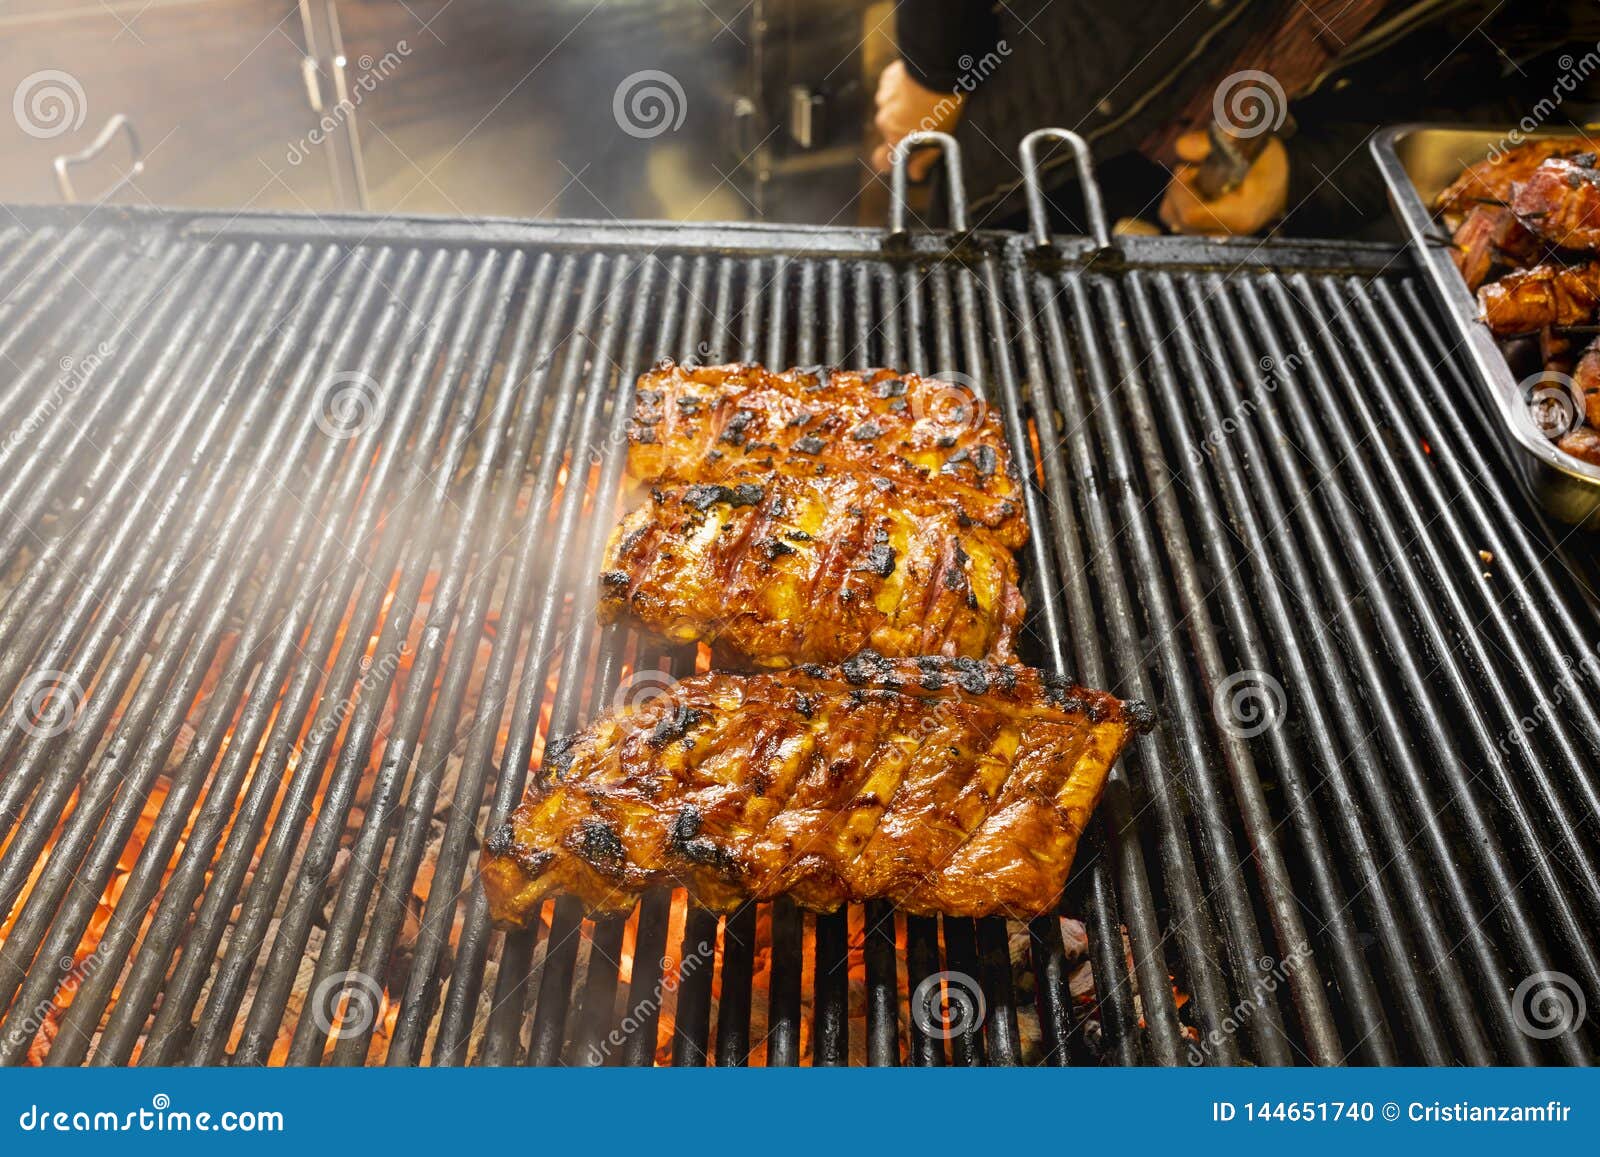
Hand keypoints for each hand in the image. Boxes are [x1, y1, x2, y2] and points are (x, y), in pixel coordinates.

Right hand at [871, 60, 961, 180]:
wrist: (937, 69)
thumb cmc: (941, 108)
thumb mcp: (939, 139)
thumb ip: (924, 159)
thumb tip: (915, 176)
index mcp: (895, 140)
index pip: (881, 161)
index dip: (889, 160)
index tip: (901, 156)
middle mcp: (883, 122)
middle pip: (890, 131)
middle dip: (903, 126)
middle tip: (925, 118)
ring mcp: (883, 99)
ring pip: (891, 108)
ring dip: (903, 105)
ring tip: (925, 97)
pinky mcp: (887, 79)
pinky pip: (892, 88)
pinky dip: (902, 88)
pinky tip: (919, 83)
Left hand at [1159, 130, 1288, 235]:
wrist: (1285, 178)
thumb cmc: (1268, 161)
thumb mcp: (1246, 143)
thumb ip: (1212, 143)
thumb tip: (1181, 147)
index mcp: (1239, 215)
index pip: (1190, 215)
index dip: (1180, 190)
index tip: (1184, 168)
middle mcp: (1227, 231)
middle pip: (1178, 218)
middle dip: (1177, 190)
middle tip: (1189, 169)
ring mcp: (1217, 234)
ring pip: (1175, 220)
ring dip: (1176, 196)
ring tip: (1194, 178)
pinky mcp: (1210, 231)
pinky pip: (1180, 221)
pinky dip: (1179, 202)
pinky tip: (1194, 188)